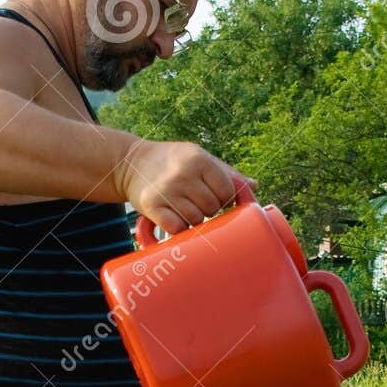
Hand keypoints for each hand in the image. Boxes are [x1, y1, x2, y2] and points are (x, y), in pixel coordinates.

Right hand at [118, 138, 251, 234]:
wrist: (132, 163)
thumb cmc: (173, 162)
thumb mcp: (200, 158)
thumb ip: (226, 173)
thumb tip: (254, 187)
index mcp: (199, 159)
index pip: (227, 191)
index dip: (224, 199)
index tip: (215, 197)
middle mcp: (182, 173)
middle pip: (212, 208)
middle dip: (208, 209)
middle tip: (195, 202)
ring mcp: (166, 190)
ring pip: (196, 220)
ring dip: (193, 220)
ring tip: (184, 208)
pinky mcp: (151, 206)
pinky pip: (176, 228)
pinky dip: (178, 228)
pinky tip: (174, 218)